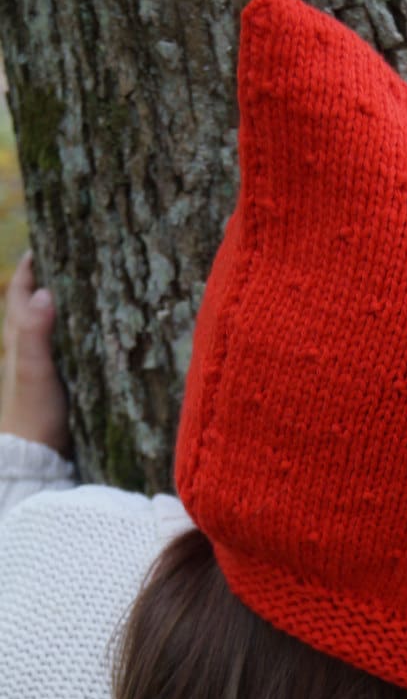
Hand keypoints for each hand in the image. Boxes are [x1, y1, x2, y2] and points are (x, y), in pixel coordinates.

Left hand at [1, 249, 70, 454]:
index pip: (20, 292)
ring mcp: (43, 368)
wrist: (36, 458)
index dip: (30, 266)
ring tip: (90, 292)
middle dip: (51, 281)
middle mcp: (28, 349)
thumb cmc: (33, 412)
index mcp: (18, 339)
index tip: (48, 241)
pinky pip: (68, 351)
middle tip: (75, 260)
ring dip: (66, 309)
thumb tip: (44, 293)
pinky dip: (78, 337)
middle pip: (35, 305)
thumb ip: (35, 332)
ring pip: (52, 327)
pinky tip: (96, 338)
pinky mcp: (59, 386)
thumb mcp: (33, 370)